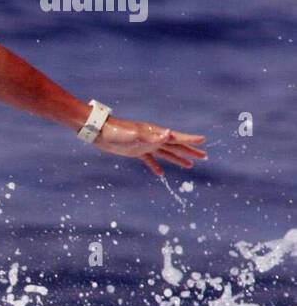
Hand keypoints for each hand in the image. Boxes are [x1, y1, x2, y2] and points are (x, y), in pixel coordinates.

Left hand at [92, 116, 207, 176]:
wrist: (100, 132)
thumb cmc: (117, 131)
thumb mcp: (135, 135)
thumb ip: (152, 136)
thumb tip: (169, 133)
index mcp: (155, 133)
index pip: (177, 137)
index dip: (190, 139)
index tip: (204, 140)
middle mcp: (153, 138)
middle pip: (176, 145)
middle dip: (190, 150)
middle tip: (205, 156)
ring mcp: (145, 145)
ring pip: (166, 153)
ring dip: (178, 158)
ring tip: (190, 165)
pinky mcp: (136, 151)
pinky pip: (150, 160)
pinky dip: (156, 166)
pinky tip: (161, 174)